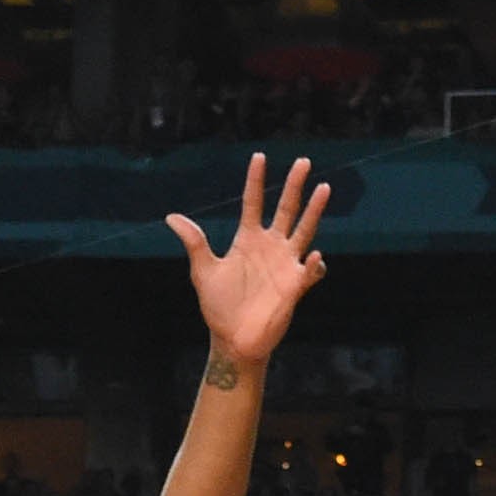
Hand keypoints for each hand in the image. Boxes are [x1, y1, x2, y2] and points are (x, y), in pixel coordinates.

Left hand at [166, 154, 331, 372]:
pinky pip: (310, 270)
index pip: (253, 202)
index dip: (255, 180)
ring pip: (304, 230)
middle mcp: (270, 246)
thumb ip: (194, 243)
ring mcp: (285, 264)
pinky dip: (314, 264)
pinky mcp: (295, 286)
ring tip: (324, 188)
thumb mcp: (203, 271)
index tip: (259, 156)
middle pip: (286, 209)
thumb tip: (171, 217)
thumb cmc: (218, 306)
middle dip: (295, 185)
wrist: (233, 339)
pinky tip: (314, 257)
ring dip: (314, 210)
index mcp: (247, 239)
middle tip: (303, 162)